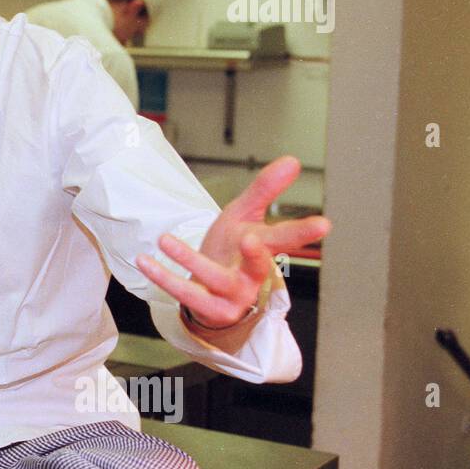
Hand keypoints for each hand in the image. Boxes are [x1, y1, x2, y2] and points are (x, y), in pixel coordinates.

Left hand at [135, 155, 330, 329]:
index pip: (287, 239)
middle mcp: (253, 276)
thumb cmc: (231, 248)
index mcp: (264, 249)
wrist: (211, 287)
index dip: (304, 232)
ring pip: (216, 280)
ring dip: (191, 261)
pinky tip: (145, 261)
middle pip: (260, 266)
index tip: (324, 224)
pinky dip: (164, 278)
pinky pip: (187, 295)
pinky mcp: (209, 309)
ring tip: (165, 239)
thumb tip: (293, 160)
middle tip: (253, 238)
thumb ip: (265, 189)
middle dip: (259, 255)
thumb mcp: (244, 214)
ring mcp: (233, 296)